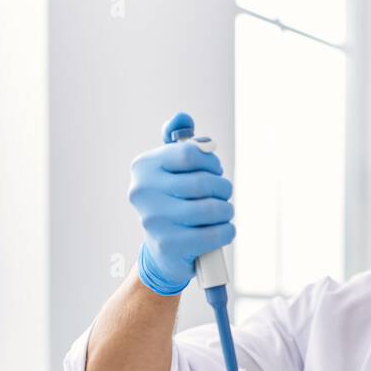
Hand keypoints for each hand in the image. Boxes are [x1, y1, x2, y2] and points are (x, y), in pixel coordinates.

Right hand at [128, 111, 235, 295]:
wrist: (163, 252)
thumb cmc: (173, 203)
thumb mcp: (171, 170)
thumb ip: (179, 142)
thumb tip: (182, 118)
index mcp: (144, 167)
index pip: (190, 153)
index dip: (211, 162)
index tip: (214, 170)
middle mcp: (143, 191)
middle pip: (204, 182)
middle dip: (223, 188)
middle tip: (223, 194)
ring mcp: (154, 220)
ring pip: (212, 209)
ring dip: (227, 211)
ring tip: (224, 213)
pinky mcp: (169, 245)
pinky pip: (214, 234)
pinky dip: (226, 231)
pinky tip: (223, 230)